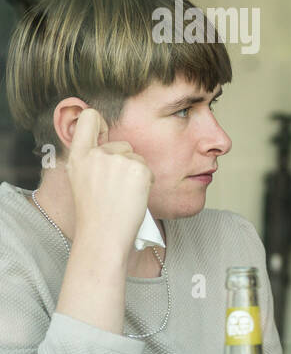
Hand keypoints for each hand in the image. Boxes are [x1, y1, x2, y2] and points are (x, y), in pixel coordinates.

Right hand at [64, 107, 152, 257]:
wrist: (103, 235)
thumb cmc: (95, 212)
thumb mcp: (82, 179)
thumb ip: (92, 159)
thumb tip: (109, 144)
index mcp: (78, 156)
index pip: (87, 118)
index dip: (98, 120)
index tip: (103, 128)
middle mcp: (96, 154)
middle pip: (122, 144)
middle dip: (125, 162)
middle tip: (116, 189)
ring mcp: (118, 160)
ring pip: (137, 158)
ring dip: (136, 173)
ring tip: (123, 195)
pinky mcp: (138, 168)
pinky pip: (148, 170)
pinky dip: (146, 182)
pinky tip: (134, 197)